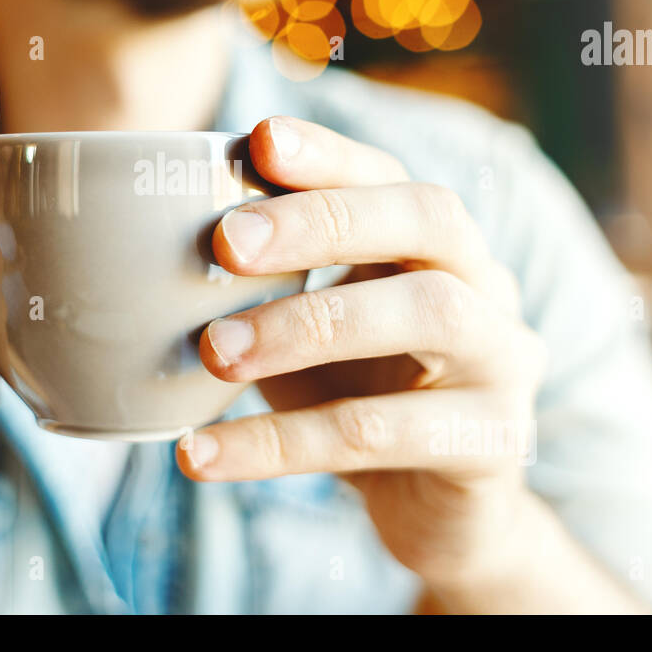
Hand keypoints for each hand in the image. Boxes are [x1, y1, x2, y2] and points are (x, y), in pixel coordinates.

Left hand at [177, 115, 558, 595]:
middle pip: (428, 220)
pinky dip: (279, 443)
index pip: (391, 176)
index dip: (329, 155)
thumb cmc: (356, 396)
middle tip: (227, 242)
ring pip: (425, 313)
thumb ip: (262, 285)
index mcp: (436, 244)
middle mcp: (487, 285)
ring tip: (214, 351)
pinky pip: (381, 433)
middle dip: (324, 221)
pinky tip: (200, 454)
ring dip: (306, 326)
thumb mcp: (306, 330)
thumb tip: (148, 241)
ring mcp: (503, 361)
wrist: (435, 512)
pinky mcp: (491, 442)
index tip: (259, 140)